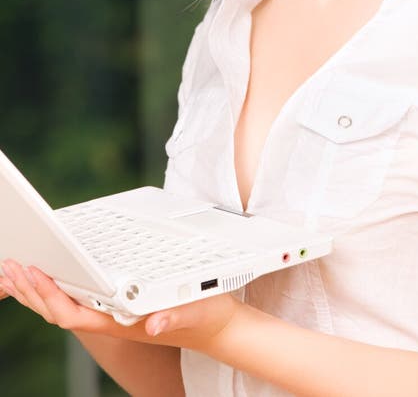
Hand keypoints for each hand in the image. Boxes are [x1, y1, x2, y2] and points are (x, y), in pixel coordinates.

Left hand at [0, 259, 241, 346]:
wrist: (219, 328)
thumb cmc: (207, 318)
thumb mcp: (196, 311)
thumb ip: (174, 316)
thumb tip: (153, 323)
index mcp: (124, 321)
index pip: (74, 314)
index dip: (49, 295)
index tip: (32, 271)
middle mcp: (113, 321)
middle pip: (60, 311)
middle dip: (32, 291)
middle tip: (10, 266)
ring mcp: (114, 316)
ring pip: (64, 306)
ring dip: (36, 291)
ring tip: (14, 272)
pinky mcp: (119, 307)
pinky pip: (77, 300)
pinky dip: (56, 289)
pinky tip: (48, 277)